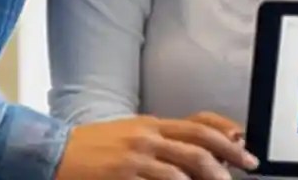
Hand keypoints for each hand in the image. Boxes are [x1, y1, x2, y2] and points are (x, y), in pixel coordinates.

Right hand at [55, 113, 258, 179]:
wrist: (52, 153)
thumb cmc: (92, 148)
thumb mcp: (130, 134)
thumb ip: (160, 140)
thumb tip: (193, 151)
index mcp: (151, 124)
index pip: (198, 123)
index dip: (225, 134)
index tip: (244, 145)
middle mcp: (147, 137)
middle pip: (198, 146)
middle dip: (228, 159)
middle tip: (246, 168)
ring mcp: (135, 158)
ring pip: (184, 169)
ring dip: (208, 179)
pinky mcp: (123, 176)